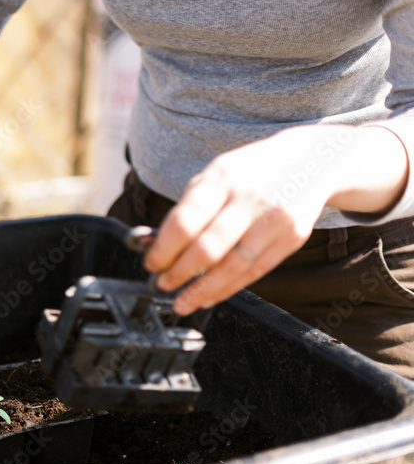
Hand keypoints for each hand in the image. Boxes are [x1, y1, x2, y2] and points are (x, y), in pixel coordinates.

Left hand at [144, 125, 408, 314]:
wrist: (312, 161)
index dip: (164, 250)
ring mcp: (273, 219)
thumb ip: (188, 208)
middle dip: (179, 273)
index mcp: (221, 179)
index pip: (184, 222)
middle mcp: (248, 198)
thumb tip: (154, 243)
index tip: (151, 264)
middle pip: (207, 248)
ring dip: (202, 290)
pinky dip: (228, 289)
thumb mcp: (215, 176)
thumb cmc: (250, 173)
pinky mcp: (292, 237)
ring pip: (232, 266)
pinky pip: (254, 272)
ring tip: (183, 302)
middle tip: (163, 285)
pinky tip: (209, 297)